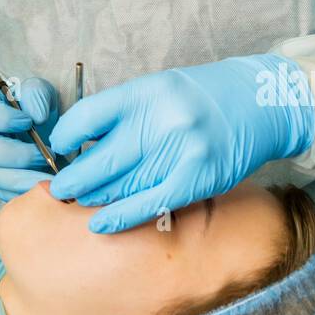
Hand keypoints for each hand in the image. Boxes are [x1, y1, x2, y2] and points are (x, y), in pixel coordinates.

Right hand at [0, 77, 59, 200]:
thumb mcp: (40, 93)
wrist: (44, 136)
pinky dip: (24, 192)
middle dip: (17, 154)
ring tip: (49, 176)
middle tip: (45, 154)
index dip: (0, 117)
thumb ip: (37, 95)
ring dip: (23, 178)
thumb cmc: (36, 110)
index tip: (28, 122)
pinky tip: (44, 188)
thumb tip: (37, 116)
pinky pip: (2, 194)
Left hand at [48, 53, 314, 231]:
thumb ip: (120, 115)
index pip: (86, 117)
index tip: (58, 150)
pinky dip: (119, 217)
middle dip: (72, 180)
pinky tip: (98, 224)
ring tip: (78, 202)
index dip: (64, 137)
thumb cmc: (197, 99)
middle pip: (99, 160)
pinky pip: (148, 205)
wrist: (256, 104)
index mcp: (144, 91)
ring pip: (121, 186)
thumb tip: (77, 147)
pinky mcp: (197, 179)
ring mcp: (180, 151)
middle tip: (57, 189)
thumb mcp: (156, 90)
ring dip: (93, 198)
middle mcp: (161, 119)